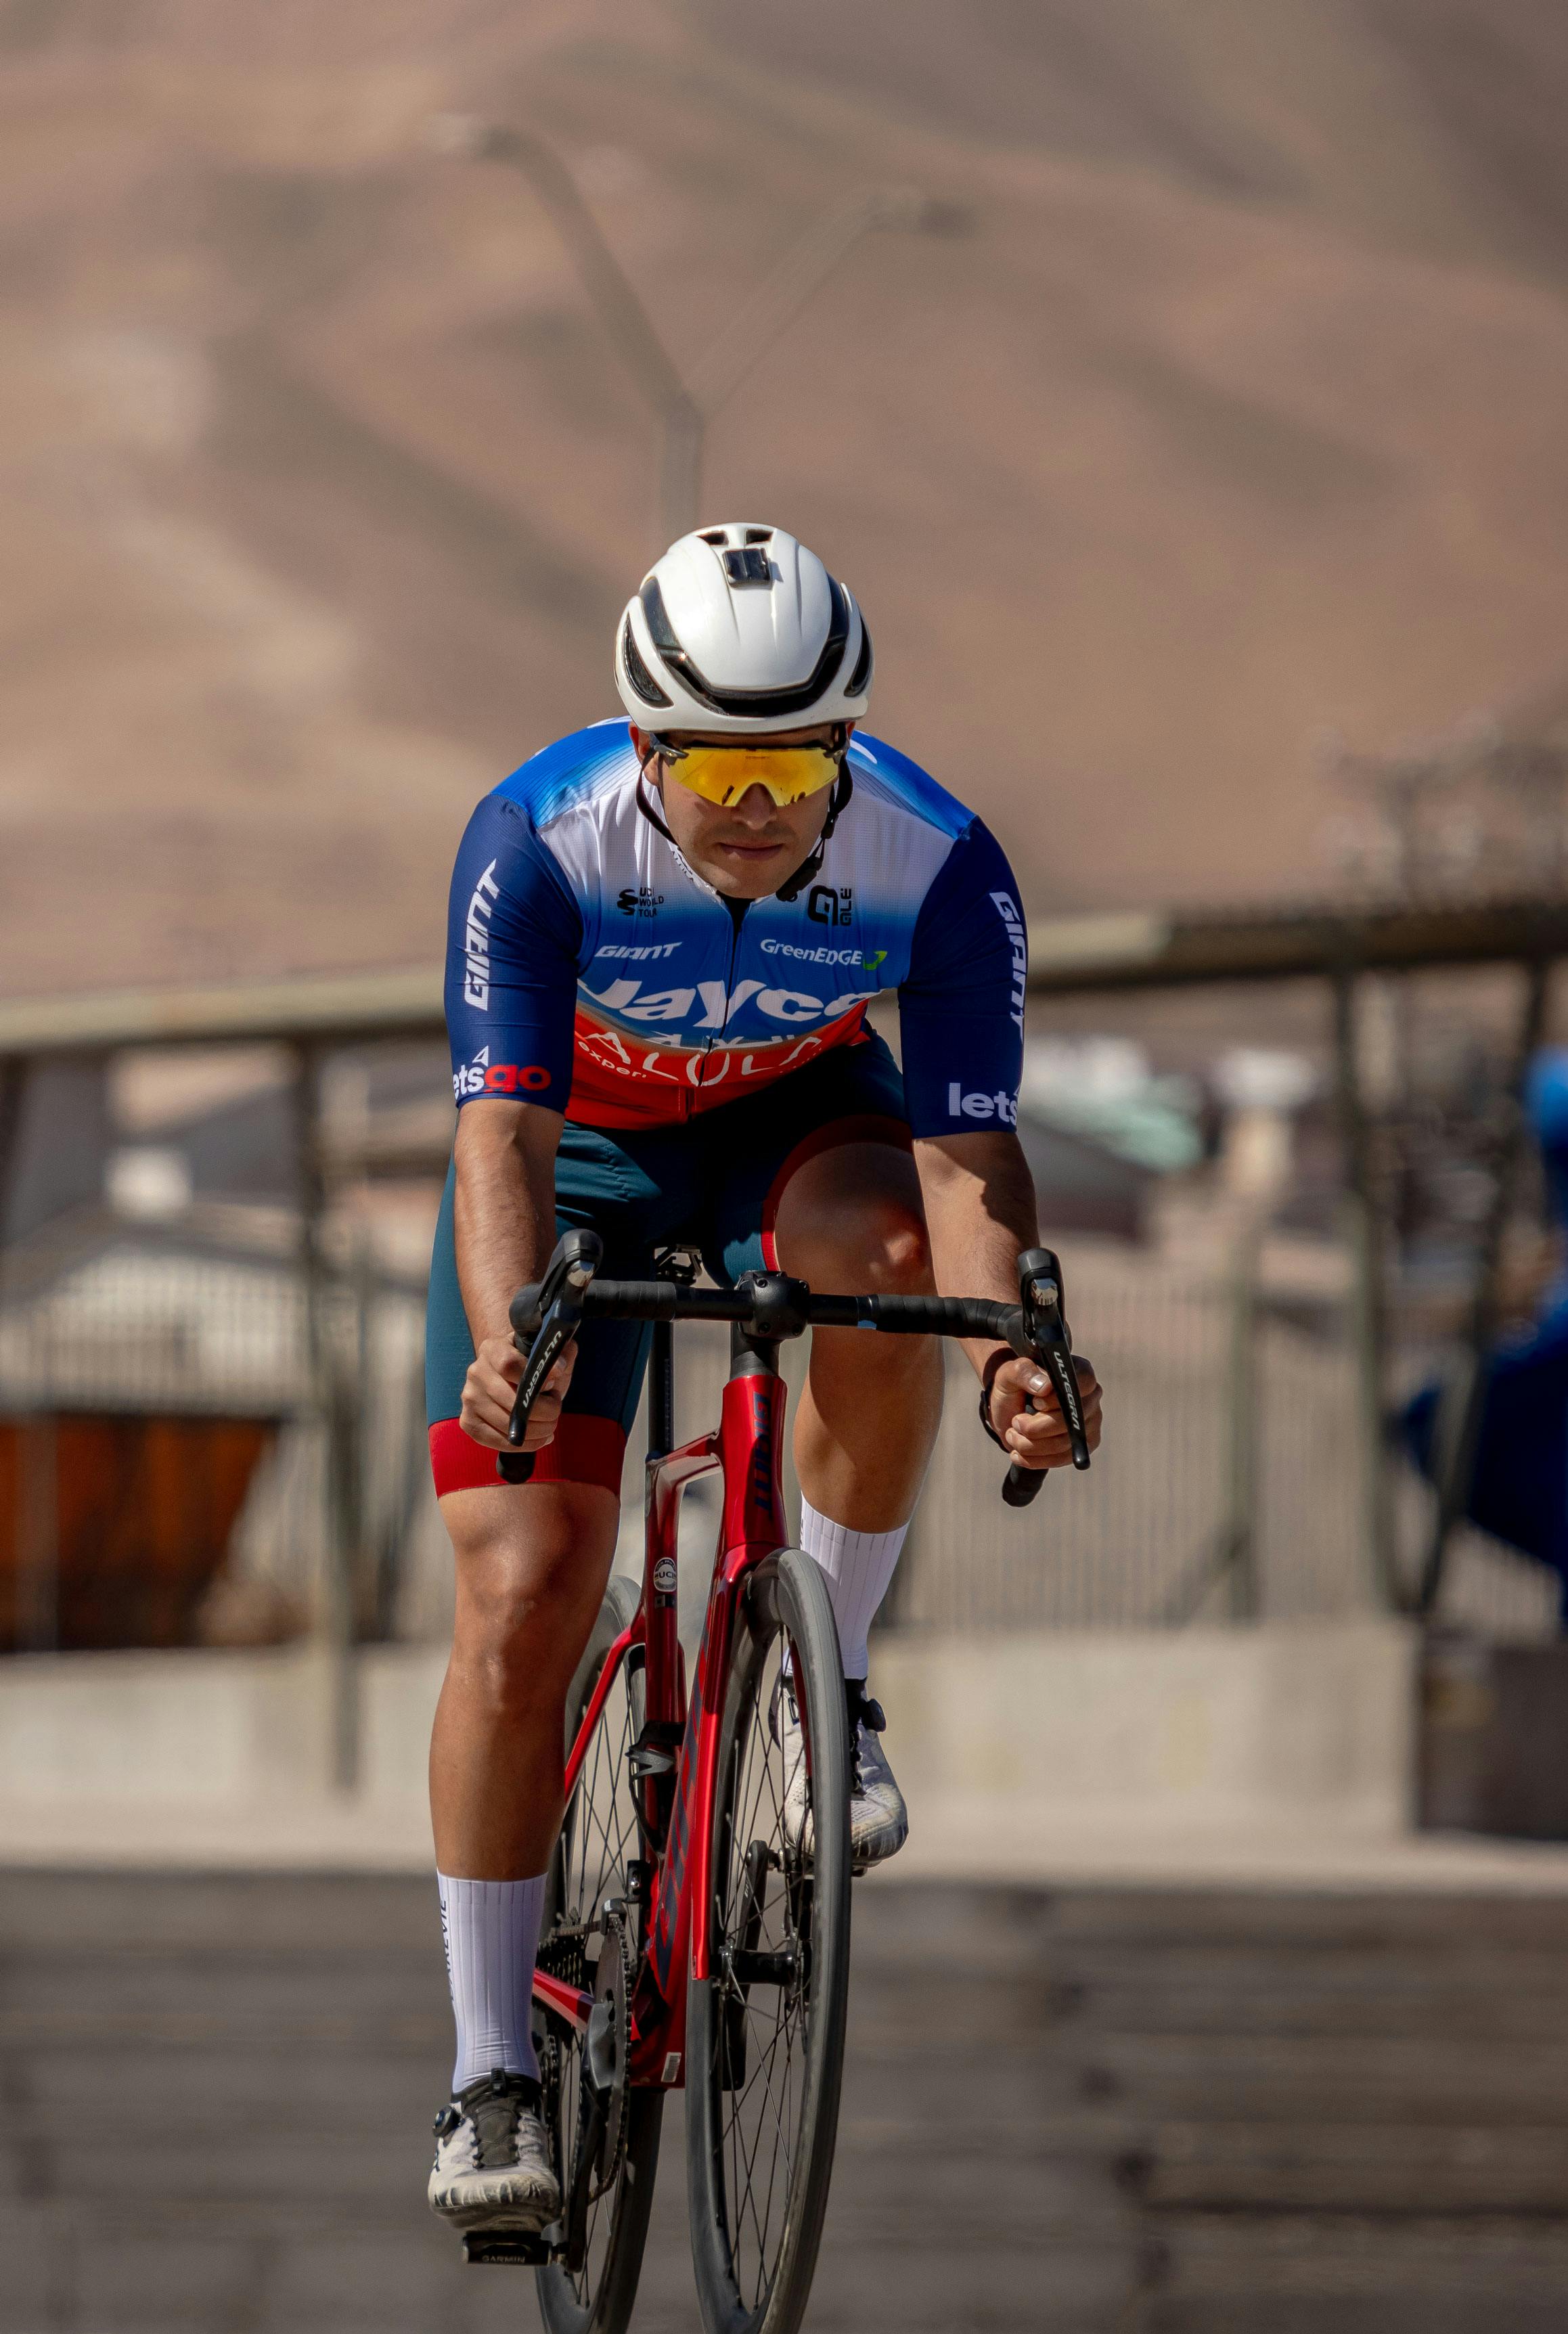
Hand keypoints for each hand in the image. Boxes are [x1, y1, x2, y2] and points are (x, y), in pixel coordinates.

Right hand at [459, 1333, 576, 1451]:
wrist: (513, 1379)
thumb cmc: (535, 1366)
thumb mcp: (551, 1354)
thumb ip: (561, 1353)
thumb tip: (556, 1369)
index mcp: (493, 1348)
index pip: (508, 1364)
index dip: (533, 1378)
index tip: (553, 1384)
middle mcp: (475, 1371)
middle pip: (509, 1399)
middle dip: (542, 1411)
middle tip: (556, 1411)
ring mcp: (469, 1398)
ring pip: (504, 1423)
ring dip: (536, 1430)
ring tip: (549, 1425)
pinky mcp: (468, 1421)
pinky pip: (495, 1441)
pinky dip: (523, 1445)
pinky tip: (538, 1438)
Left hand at [985, 1352, 1101, 1471]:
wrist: (1010, 1407)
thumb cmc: (1013, 1385)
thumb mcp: (1010, 1373)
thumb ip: (1024, 1372)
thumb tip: (1045, 1386)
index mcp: (1079, 1371)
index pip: (1084, 1383)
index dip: (1059, 1398)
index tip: (1036, 1403)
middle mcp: (1090, 1396)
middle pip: (1072, 1419)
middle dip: (1037, 1427)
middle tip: (1016, 1422)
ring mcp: (1089, 1422)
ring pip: (1066, 1443)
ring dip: (1031, 1444)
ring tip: (1012, 1435)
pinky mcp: (1083, 1445)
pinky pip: (1064, 1458)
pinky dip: (1036, 1459)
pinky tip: (1018, 1453)